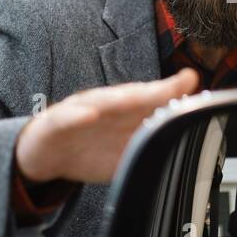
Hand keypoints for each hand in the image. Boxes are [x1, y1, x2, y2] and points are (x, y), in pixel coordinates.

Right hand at [13, 68, 199, 185]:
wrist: (44, 155)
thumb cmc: (85, 148)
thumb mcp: (122, 151)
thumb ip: (149, 144)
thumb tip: (181, 143)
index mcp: (121, 111)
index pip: (150, 99)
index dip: (171, 90)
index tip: (192, 81)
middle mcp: (103, 105)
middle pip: (131, 96)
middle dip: (154, 90)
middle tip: (177, 85)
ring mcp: (79, 111)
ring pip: (101, 100)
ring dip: (120, 97)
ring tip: (137, 96)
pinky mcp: (55, 123)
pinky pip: (66, 118)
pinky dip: (77, 116)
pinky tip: (88, 115)